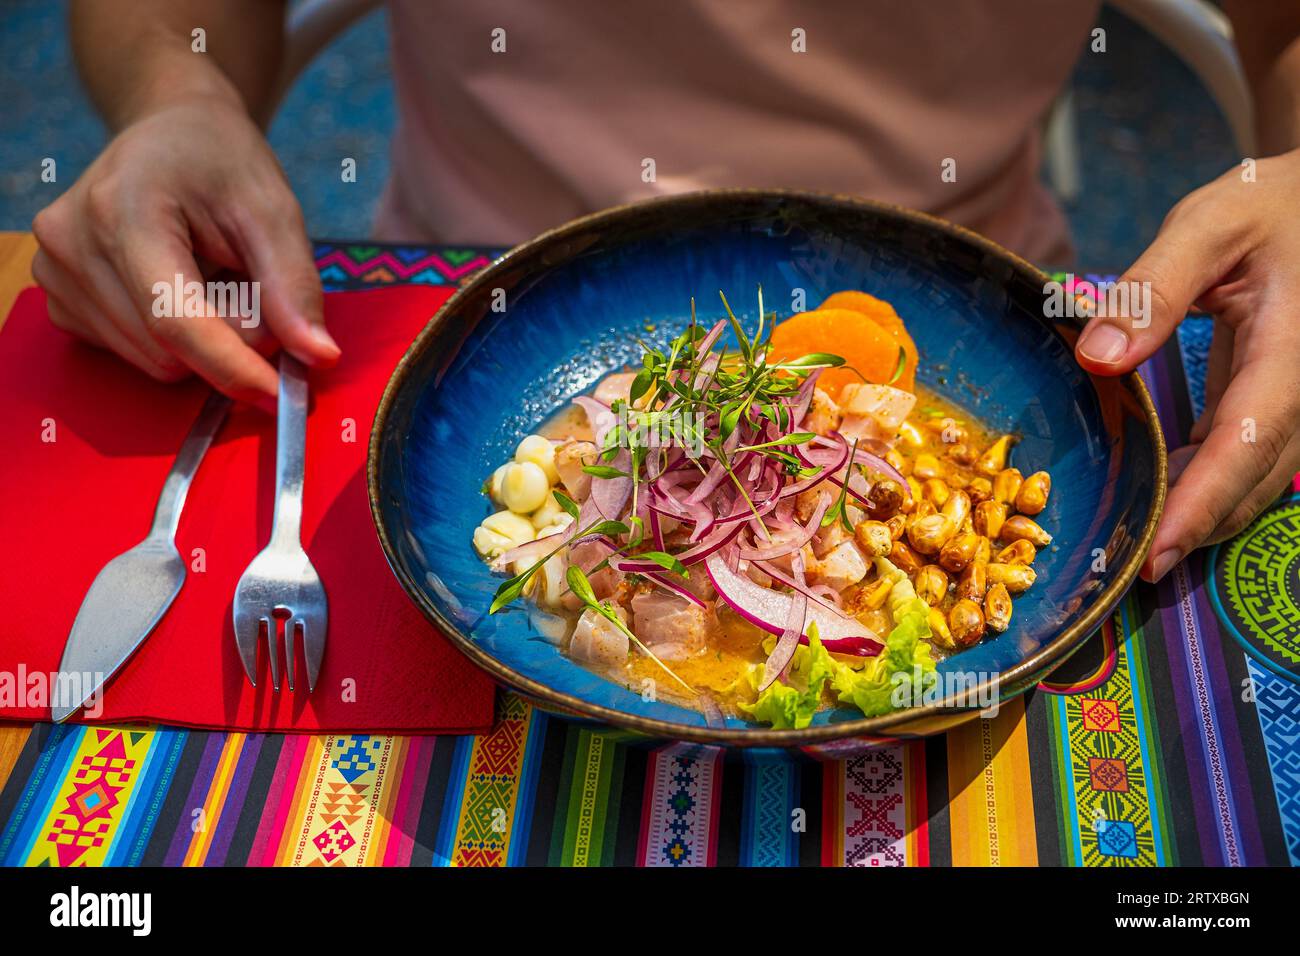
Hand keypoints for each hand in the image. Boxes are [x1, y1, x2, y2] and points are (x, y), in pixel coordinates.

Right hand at [31, 93, 338, 407]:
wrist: (171, 132)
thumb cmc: (222, 162)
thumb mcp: (273, 209)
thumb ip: (294, 285)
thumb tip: (318, 357)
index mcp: (123, 208)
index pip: (175, 319)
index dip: (232, 366)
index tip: (282, 395)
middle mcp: (72, 243)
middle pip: (169, 350)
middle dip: (230, 340)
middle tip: (250, 288)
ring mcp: (57, 274)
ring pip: (154, 362)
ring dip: (203, 340)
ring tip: (211, 277)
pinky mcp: (60, 300)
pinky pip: (134, 357)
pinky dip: (173, 340)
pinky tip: (179, 287)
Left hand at [1074, 151, 1299, 581]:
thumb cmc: (1272, 201)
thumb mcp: (1211, 223)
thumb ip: (1154, 288)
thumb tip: (1097, 357)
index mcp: (1294, 348)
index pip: (1249, 440)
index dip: (1204, 502)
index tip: (1159, 551)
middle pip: (1257, 477)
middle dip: (1198, 527)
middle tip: (1130, 567)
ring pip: (1261, 477)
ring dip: (1206, 512)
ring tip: (1140, 539)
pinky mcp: (1286, 397)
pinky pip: (1254, 455)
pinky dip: (1212, 481)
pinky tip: (1167, 488)